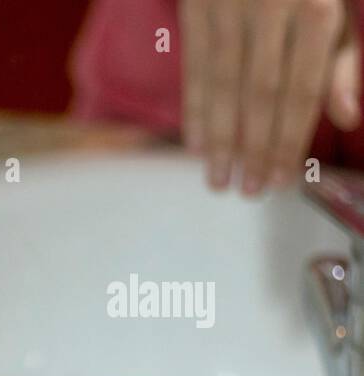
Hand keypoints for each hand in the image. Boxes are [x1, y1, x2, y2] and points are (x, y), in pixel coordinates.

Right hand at [182, 0, 359, 194]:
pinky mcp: (197, 7)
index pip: (301, 89)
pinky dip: (195, 109)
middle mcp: (270, 7)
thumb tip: (347, 117)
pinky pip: (194, 67)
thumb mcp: (337, 5)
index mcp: (316, 8)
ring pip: (221, 85)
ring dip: (219, 139)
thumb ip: (342, 60)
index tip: (281, 178)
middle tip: (247, 191)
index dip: (289, 139)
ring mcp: (228, 7)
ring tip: (218, 180)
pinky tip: (196, 144)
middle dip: (252, 148)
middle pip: (258, 93)